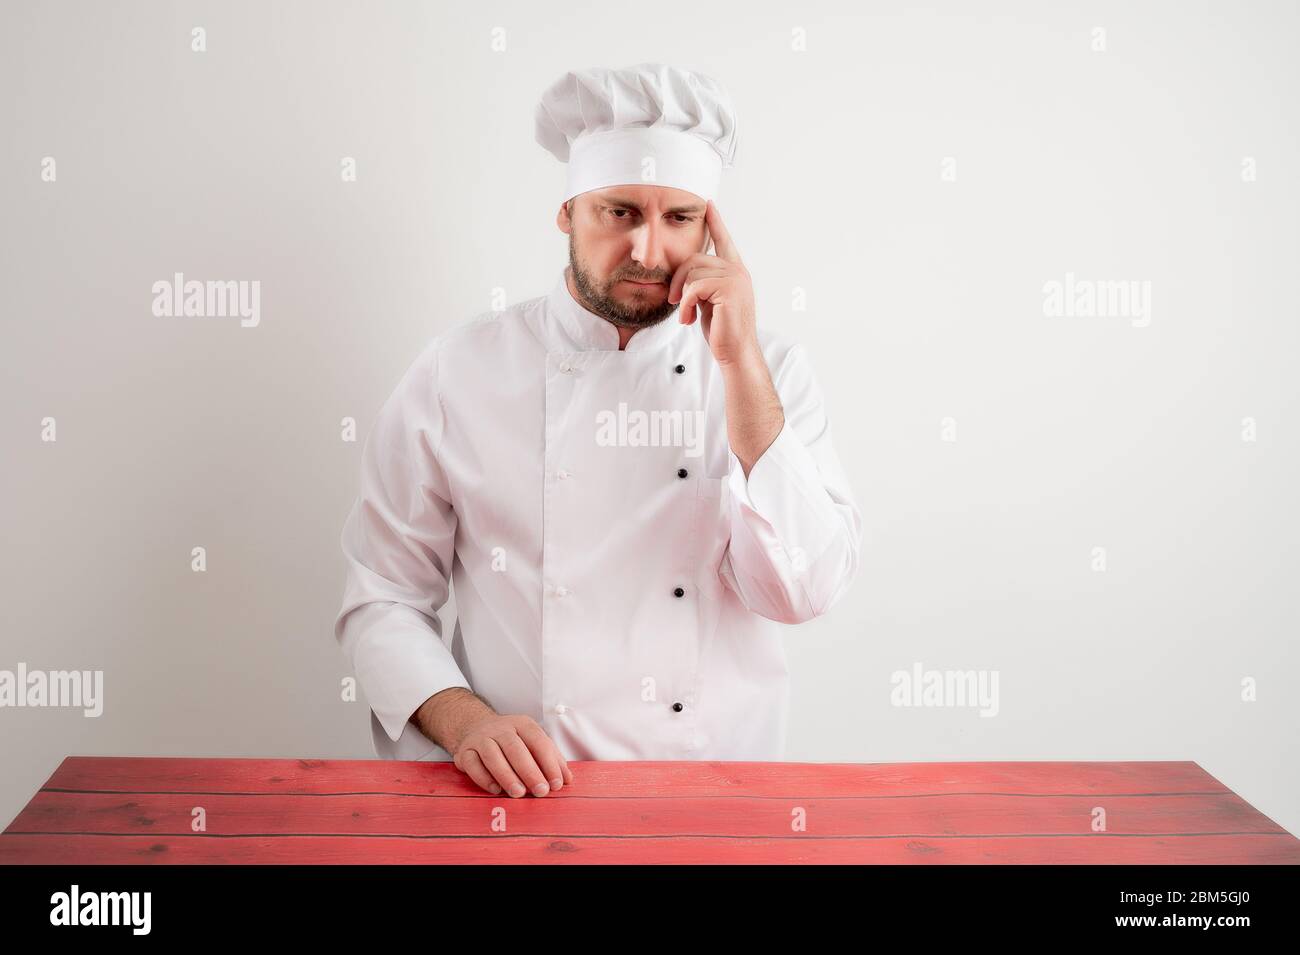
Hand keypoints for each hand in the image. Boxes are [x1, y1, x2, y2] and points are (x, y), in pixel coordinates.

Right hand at [450, 712, 572, 797]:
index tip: (557, 784)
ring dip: (507, 776)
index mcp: (522, 724)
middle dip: (530, 771)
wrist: (475, 727)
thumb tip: (567, 779)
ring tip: (519, 793)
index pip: (539, 741)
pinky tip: (496, 790)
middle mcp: (501, 728)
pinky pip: (472, 764)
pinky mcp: (464, 751)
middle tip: (541, 791)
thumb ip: (551, 759)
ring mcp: (481, 738)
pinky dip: (484, 778)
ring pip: (492, 755)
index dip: (550, 763)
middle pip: (515, 748)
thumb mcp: (532, 743)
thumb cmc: (511, 741)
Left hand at [667, 199, 759, 367]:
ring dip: (682, 297)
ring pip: (692, 273)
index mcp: (734, 271)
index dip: (716, 222)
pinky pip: (694, 287)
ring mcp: (735, 278)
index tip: (709, 204)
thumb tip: (684, 274)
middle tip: (675, 302)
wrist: (735, 352)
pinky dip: (686, 304)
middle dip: (678, 280)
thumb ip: (701, 283)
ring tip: (685, 315)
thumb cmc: (721, 330)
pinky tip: (688, 319)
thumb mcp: (707, 301)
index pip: (724, 241)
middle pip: (694, 259)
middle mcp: (737, 270)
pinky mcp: (729, 289)